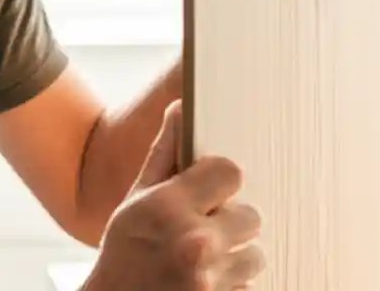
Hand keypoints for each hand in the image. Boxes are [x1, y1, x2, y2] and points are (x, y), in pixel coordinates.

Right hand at [83, 101, 264, 289]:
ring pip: (255, 256)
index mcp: (167, 207)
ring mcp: (209, 282)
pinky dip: (232, 288)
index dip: (220, 182)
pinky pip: (250, 288)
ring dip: (234, 260)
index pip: (230, 172)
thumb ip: (164, 155)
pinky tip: (203, 286)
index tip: (209, 193)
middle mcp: (193, 243)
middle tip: (201, 234)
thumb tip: (181, 107)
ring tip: (203, 263)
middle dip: (230, 224)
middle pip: (251, 215)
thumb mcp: (134, 202)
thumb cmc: (123, 255)